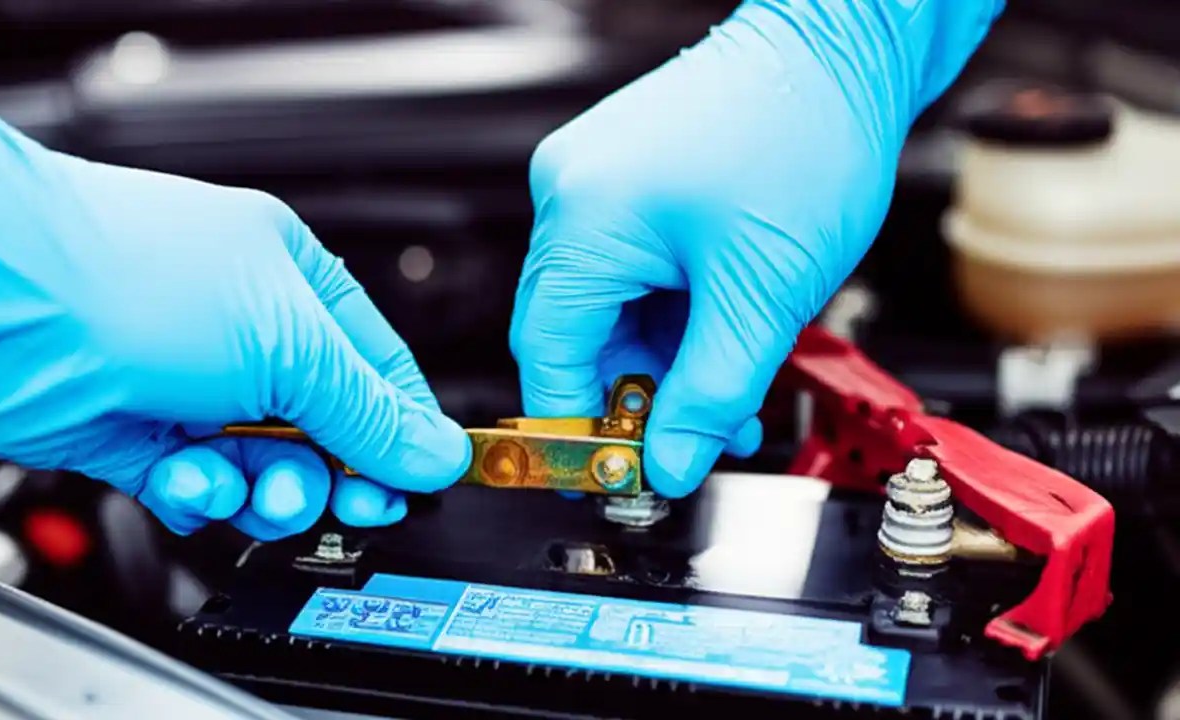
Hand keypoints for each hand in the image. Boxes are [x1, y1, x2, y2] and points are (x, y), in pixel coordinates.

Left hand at [0, 58, 469, 538]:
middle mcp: (244, 331)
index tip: (416, 482)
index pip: (377, 370)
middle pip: (322, 429)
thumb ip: (368, 412)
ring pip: (261, 468)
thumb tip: (433, 452)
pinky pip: (200, 487)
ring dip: (263, 489)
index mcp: (293, 282)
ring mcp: (189, 383)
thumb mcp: (288, 345)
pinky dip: (200, 494)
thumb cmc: (130, 277)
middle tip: (339, 501)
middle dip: (330, 472)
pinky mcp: (139, 434)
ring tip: (250, 486)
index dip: (401, 431)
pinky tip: (186, 477)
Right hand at [511, 1, 1001, 496]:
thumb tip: (670, 464)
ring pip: (607, 310)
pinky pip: (627, 272)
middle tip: (686, 442)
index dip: (576, 429)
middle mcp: (571, 191)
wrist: (843, 49)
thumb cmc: (807, 133)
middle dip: (636, 397)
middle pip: (574, 334)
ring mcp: (594, 180)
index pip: (549, 353)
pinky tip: (717, 341)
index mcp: (585, 216)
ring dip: (662, 362)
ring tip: (727, 394)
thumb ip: (711, 396)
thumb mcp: (763, 294)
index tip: (606, 477)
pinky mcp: (623, 179)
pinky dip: (669, 317)